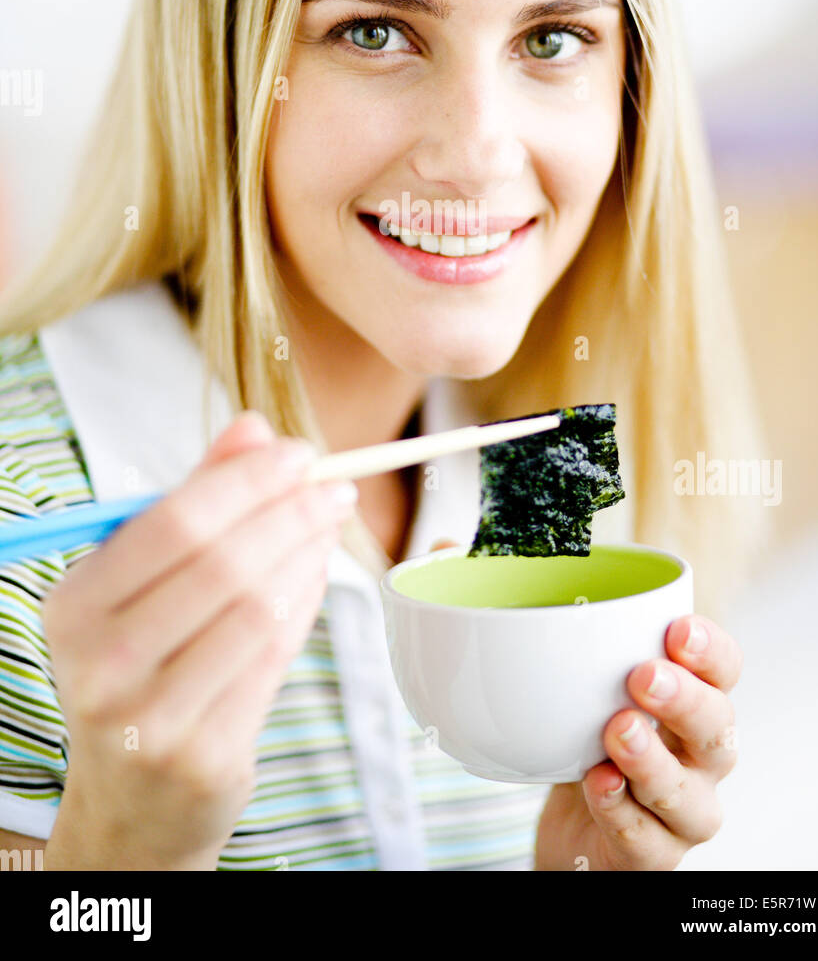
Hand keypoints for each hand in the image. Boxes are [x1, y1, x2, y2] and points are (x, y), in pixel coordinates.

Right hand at [42, 411, 355, 869]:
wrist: (134, 799)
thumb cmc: (142, 665)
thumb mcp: (144, 582)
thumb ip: (195, 500)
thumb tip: (253, 428)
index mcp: (75, 606)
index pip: (174, 522)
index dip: (246, 481)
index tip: (297, 453)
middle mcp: (101, 665)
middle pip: (223, 565)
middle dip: (290, 513)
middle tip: (334, 485)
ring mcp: (151, 718)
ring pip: (258, 611)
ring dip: (308, 554)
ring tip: (332, 523)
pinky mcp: (204, 756)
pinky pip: (274, 659)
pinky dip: (307, 604)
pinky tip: (319, 572)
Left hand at [535, 615, 740, 870]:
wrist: (574, 830)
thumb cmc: (591, 745)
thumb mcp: (591, 688)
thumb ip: (590, 647)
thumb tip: (559, 592)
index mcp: (694, 704)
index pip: (724, 672)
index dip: (711, 651)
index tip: (678, 628)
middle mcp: (700, 760)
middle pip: (718, 730)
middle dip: (685, 701)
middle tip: (644, 677)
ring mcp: (681, 814)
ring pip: (687, 796)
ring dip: (652, 761)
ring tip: (618, 730)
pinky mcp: (653, 857)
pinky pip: (645, 841)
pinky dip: (619, 810)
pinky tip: (597, 783)